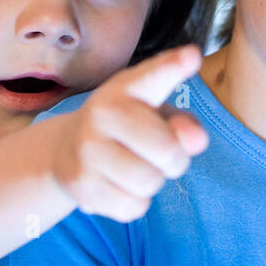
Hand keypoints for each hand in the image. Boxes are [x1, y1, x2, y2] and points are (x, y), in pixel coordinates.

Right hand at [50, 44, 208, 221]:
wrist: (68, 151)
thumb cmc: (128, 129)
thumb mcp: (157, 116)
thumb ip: (183, 124)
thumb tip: (196, 140)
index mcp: (127, 88)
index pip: (154, 76)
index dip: (173, 67)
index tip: (192, 57)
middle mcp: (101, 112)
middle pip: (168, 151)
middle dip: (174, 160)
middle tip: (157, 154)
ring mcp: (87, 150)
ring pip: (149, 183)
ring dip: (152, 182)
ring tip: (134, 167)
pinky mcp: (81, 186)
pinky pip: (133, 208)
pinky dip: (134, 203)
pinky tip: (118, 185)